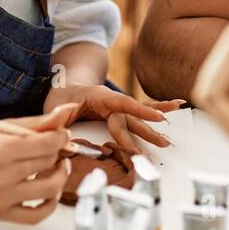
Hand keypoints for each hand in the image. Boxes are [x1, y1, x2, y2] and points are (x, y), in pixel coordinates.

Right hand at [0, 112, 71, 223]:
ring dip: (59, 176)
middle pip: (48, 163)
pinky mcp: (2, 213)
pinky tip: (49, 191)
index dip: (61, 136)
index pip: (47, 144)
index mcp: (0, 150)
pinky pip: (36, 216)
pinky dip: (50, 205)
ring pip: (49, 189)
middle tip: (53, 147)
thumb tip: (66, 111)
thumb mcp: (3, 126)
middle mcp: (1, 176)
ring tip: (55, 166)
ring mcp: (2, 198)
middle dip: (57, 152)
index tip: (61, 134)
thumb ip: (37, 122)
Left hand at [43, 84, 183, 154]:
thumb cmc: (60, 98)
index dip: (139, 112)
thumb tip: (63, 138)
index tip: (156, 118)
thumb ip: (59, 121)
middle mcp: (111, 101)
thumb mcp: (54, 108)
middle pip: (132, 118)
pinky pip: (138, 112)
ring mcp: (116, 106)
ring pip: (137, 118)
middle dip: (147, 130)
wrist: (64, 86)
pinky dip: (157, 109)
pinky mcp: (119, 111)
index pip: (121, 105)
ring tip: (168, 138)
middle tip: (162, 142)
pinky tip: (174, 107)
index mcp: (98, 97)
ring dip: (154, 127)